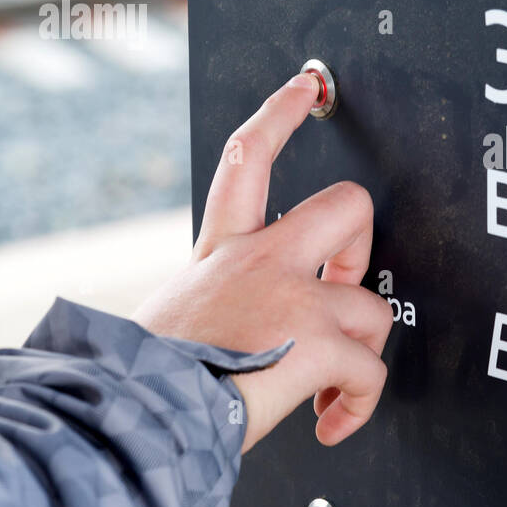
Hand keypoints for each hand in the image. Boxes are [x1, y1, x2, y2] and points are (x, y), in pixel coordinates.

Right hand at [133, 72, 393, 453]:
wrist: (133, 419)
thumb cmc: (145, 382)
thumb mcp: (176, 317)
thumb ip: (223, 304)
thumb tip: (255, 334)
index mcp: (221, 253)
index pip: (247, 159)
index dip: (279, 114)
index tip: (307, 85)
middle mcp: (261, 262)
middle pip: (346, 206)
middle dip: (364, 243)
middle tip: (347, 282)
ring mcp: (296, 299)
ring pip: (373, 308)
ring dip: (361, 353)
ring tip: (329, 387)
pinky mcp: (318, 343)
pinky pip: (371, 371)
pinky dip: (360, 402)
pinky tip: (333, 421)